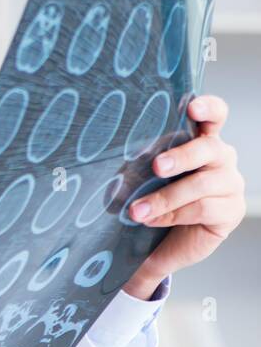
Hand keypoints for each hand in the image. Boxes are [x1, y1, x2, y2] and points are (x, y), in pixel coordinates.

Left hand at [122, 94, 246, 298]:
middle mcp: (221, 157)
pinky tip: (152, 221)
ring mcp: (230, 183)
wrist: (166, 240)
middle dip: (181, 156)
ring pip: (202, 184)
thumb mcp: (143, 176)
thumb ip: (139, 164)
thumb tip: (115, 164)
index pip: (215, 115)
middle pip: (209, 148)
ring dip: (165, 198)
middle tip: (157, 166)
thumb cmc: (154, 197)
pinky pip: (203, 209)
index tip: (192, 107)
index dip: (207, 108)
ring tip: (137, 211)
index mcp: (201, 139)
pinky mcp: (232, 210)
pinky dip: (172, 215)